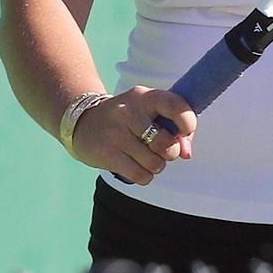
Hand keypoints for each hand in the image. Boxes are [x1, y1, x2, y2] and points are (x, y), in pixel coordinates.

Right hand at [70, 87, 194, 184]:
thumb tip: (187, 153)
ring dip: (156, 166)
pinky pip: (140, 175)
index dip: (187, 122)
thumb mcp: (149, 112)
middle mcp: (129, 112)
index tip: (186, 130)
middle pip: (165, 143)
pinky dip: (144, 176)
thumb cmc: (129, 120)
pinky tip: (136, 166)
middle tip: (162, 150)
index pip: (174, 106)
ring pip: (154, 163)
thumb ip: (175, 129)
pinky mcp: (107, 153)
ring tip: (146, 157)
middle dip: (170, 152)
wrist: (84, 123)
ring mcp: (116, 133)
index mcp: (144, 97)